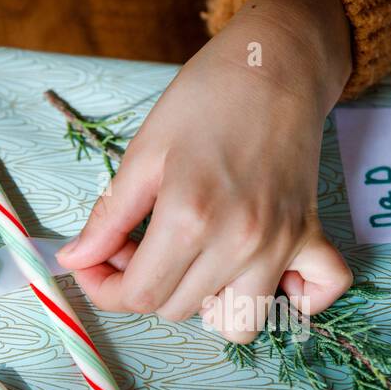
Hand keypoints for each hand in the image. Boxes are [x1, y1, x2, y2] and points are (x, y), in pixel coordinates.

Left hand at [56, 0, 354, 342]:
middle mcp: (239, 243)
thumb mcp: (143, 152)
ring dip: (209, 306)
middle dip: (149, 287)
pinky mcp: (312, 237)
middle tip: (143, 244)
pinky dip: (294, 299)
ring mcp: (280, 245)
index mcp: (189, 218)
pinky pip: (316, 297)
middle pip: (179, 311)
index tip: (99, 265)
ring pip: (238, 325)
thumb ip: (109, 216)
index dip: (107, 289)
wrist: (274, 64)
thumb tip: (75, 260)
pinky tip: (265, 275)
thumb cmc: (205, 98)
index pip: (138, 296)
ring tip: (197, 264)